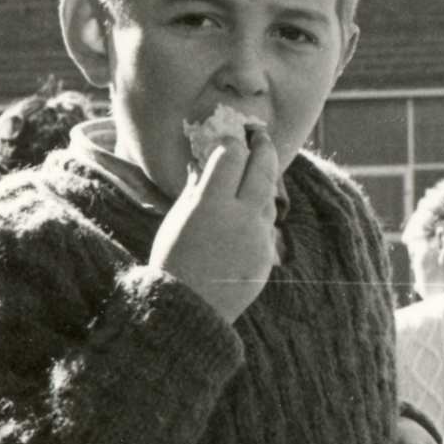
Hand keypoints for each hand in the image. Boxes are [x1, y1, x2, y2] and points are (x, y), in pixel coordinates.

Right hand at [151, 124, 279, 323]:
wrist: (190, 308)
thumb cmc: (174, 259)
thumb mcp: (178, 219)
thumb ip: (197, 189)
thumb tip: (207, 163)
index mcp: (210, 204)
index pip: (232, 157)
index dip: (234, 142)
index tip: (234, 136)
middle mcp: (239, 217)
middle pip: (263, 170)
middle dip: (263, 148)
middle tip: (261, 136)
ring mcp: (258, 237)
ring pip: (269, 198)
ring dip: (264, 182)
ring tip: (256, 170)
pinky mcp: (268, 255)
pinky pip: (267, 226)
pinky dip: (260, 215)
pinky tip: (249, 211)